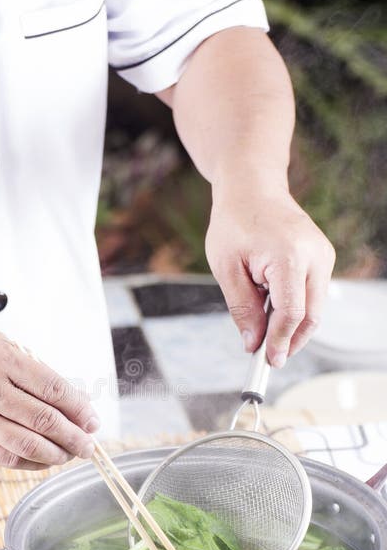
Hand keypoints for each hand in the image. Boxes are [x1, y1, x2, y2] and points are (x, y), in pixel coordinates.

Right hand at [0, 327, 98, 468]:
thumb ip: (33, 370)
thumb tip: (74, 402)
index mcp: (1, 358)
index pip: (53, 388)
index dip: (79, 408)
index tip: (92, 419)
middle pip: (46, 419)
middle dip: (76, 436)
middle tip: (90, 443)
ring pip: (30, 444)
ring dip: (59, 453)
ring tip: (72, 454)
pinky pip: (9, 458)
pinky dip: (33, 462)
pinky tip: (46, 459)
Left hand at [205, 185, 334, 366]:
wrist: (253, 188)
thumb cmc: (235, 222)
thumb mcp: (226, 268)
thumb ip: (242, 307)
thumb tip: (254, 342)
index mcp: (289, 256)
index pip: (292, 312)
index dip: (280, 341)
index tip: (269, 361)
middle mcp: (315, 256)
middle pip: (311, 315)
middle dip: (291, 340)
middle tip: (269, 357)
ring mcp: (323, 256)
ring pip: (315, 308)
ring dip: (292, 325)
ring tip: (264, 329)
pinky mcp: (323, 258)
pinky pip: (312, 294)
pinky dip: (296, 308)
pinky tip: (272, 309)